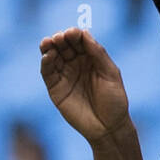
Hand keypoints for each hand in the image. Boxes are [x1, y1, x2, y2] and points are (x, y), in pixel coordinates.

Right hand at [40, 28, 130, 142]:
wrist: (108, 127)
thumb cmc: (114, 100)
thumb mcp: (111, 74)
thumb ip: (98, 54)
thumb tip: (85, 33)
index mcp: (91, 58)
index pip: (79, 40)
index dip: (75, 34)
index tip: (73, 32)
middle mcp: (76, 63)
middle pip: (64, 45)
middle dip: (61, 38)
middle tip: (60, 37)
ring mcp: (65, 75)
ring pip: (53, 55)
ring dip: (49, 46)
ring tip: (49, 42)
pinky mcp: (55, 87)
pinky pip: (47, 72)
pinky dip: (45, 62)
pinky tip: (48, 55)